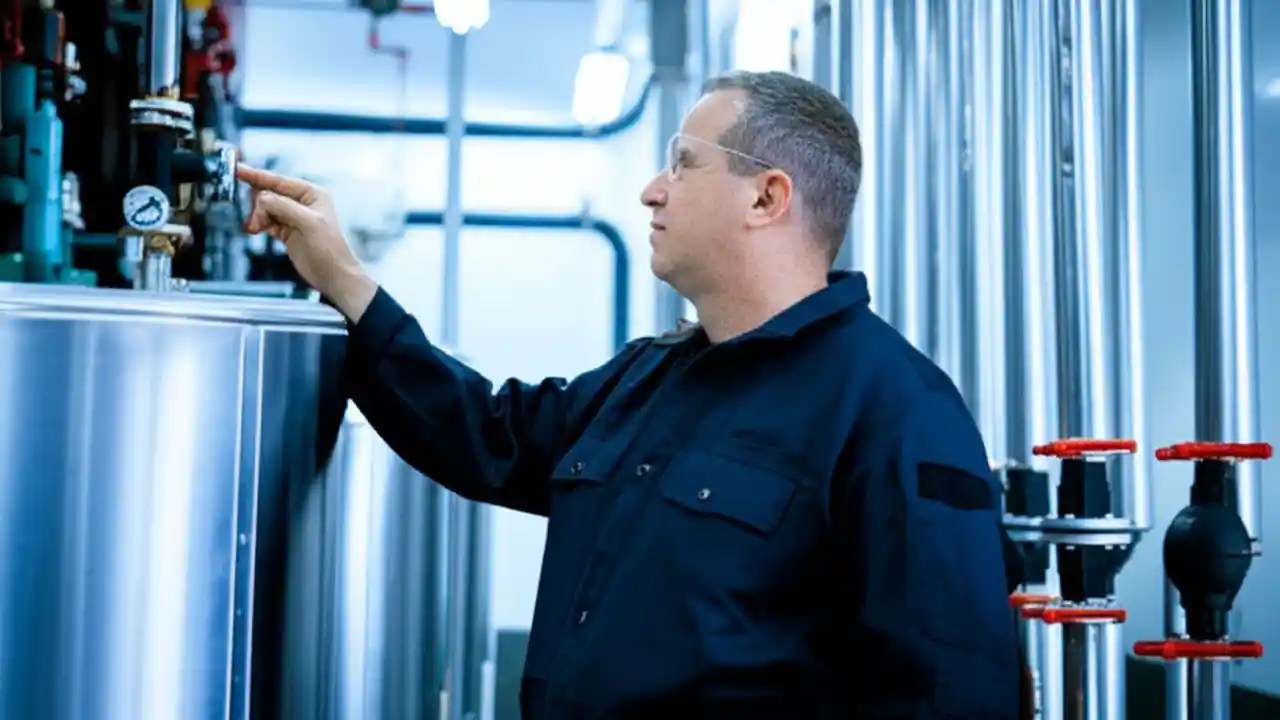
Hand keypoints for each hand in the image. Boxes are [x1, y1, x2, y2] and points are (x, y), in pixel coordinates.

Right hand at [237, 164, 377, 321]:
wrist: (334, 277)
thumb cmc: (330, 250)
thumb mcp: (308, 223)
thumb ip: (284, 207)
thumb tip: (262, 197)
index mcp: (312, 194)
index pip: (279, 180)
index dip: (257, 175)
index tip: (237, 170)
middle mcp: (303, 203)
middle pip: (269, 193)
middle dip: (258, 204)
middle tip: (255, 218)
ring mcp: (294, 217)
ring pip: (265, 208)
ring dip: (257, 216)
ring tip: (257, 228)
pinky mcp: (287, 231)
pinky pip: (266, 221)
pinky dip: (259, 224)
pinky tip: (256, 230)